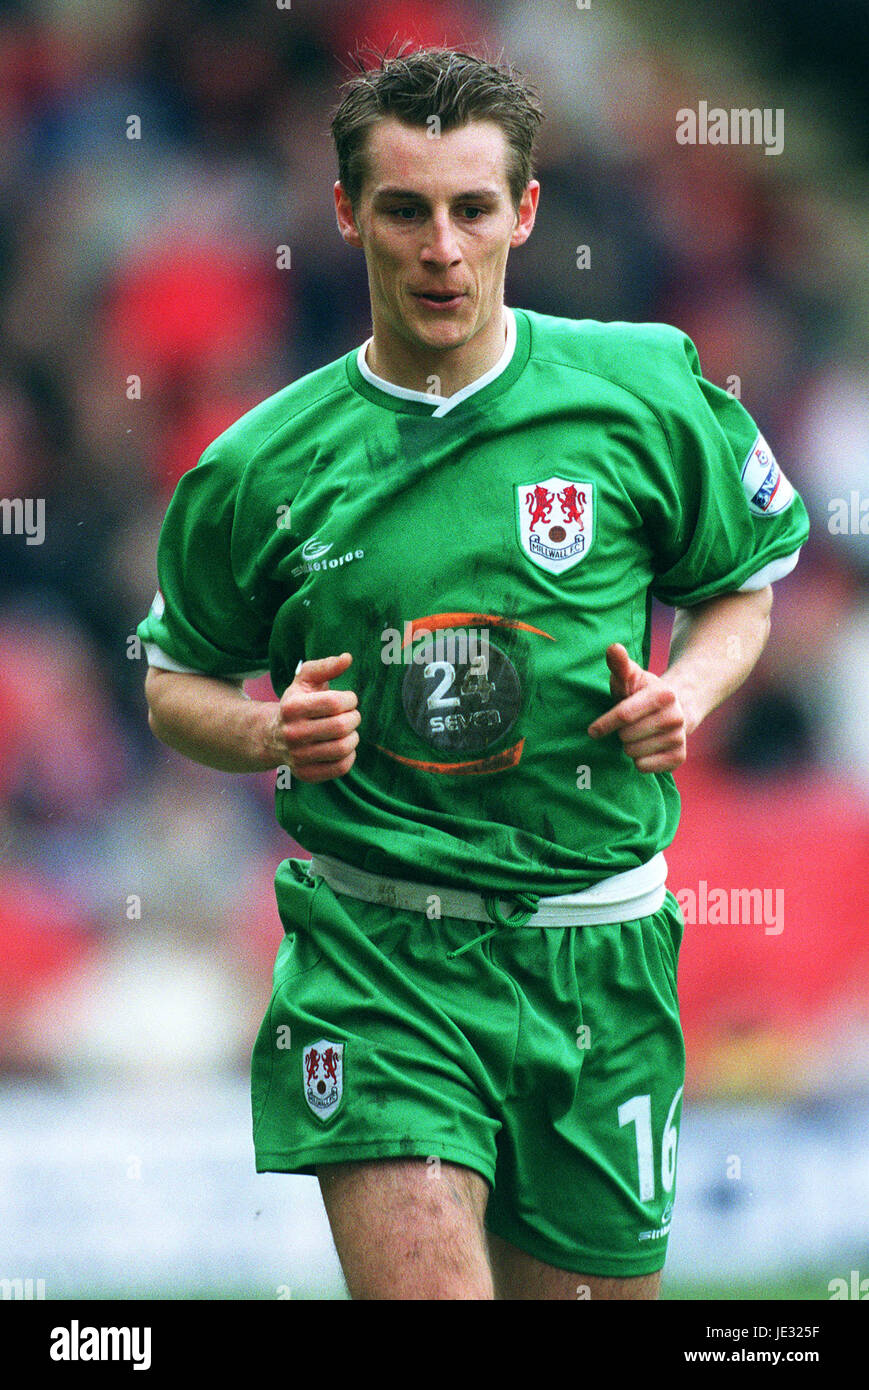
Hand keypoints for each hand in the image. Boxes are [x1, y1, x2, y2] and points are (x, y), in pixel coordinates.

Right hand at [269, 652, 359, 783]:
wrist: (272, 736)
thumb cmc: (297, 703)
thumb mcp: (305, 680)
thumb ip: (325, 666)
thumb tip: (348, 658)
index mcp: (292, 707)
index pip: (334, 703)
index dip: (350, 699)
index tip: (348, 699)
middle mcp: (292, 733)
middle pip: (341, 726)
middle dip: (354, 718)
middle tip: (351, 715)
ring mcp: (298, 756)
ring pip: (343, 748)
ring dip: (354, 737)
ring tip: (348, 731)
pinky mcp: (306, 774)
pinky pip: (340, 768)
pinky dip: (349, 756)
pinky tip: (343, 747)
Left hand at [587, 643, 686, 773]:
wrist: (674, 709)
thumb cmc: (641, 692)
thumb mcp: (630, 677)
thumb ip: (619, 664)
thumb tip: (613, 648)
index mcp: (663, 695)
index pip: (624, 714)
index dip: (604, 724)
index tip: (592, 731)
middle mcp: (676, 717)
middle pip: (626, 736)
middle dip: (620, 732)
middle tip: (628, 725)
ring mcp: (679, 738)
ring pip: (633, 753)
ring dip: (628, 746)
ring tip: (637, 734)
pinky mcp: (679, 757)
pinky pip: (643, 767)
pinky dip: (638, 760)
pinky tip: (645, 747)